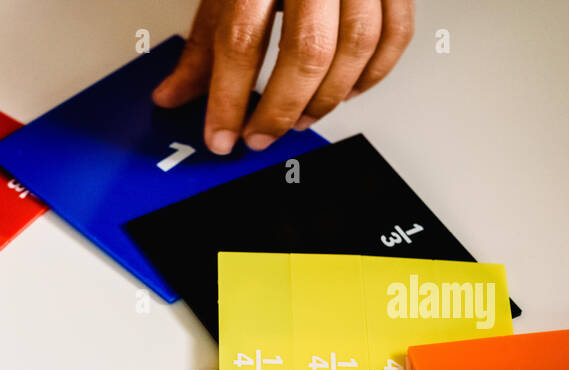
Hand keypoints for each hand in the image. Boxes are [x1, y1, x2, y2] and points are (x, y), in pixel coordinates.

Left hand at [153, 0, 413, 154]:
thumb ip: (202, 45)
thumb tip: (173, 96)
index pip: (242, 41)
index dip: (229, 99)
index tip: (221, 138)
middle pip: (307, 50)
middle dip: (282, 109)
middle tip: (260, 136)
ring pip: (356, 46)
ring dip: (327, 98)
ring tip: (300, 120)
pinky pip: (395, 32)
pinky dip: (373, 73)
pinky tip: (347, 91)